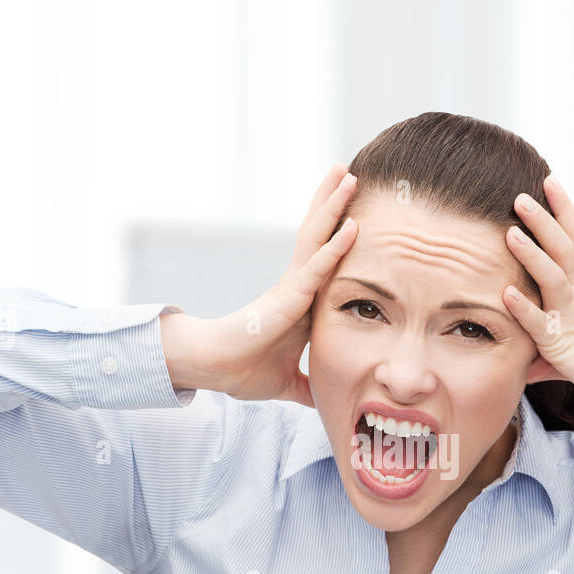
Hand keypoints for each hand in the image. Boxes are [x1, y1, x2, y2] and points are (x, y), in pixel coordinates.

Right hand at [161, 164, 358, 405]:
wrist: (216, 371)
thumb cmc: (244, 371)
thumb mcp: (288, 382)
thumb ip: (306, 386)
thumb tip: (322, 401)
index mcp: (300, 300)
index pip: (324, 258)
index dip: (338, 231)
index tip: (356, 208)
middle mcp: (297, 285)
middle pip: (319, 235)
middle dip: (334, 202)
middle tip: (350, 171)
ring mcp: (292, 287)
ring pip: (317, 238)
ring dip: (334, 205)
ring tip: (348, 174)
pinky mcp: (287, 297)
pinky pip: (316, 268)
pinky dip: (336, 247)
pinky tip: (351, 226)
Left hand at [501, 176, 573, 422]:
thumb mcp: (571, 344)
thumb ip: (542, 347)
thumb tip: (524, 362)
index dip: (563, 208)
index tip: (548, 180)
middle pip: (564, 247)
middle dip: (544, 219)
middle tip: (520, 195)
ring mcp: (572, 316)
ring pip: (554, 276)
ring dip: (532, 253)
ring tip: (510, 232)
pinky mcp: (563, 343)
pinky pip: (541, 322)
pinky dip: (523, 308)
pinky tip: (505, 293)